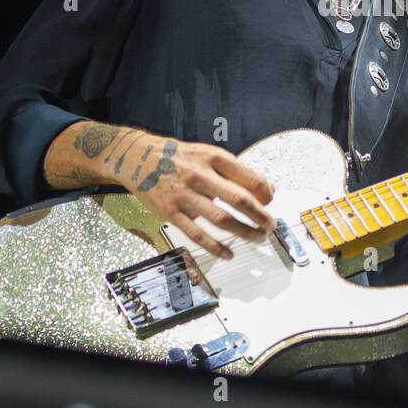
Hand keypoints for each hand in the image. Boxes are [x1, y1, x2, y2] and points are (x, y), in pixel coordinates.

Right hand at [124, 135, 275, 259]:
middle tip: (271, 225)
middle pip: (239, 199)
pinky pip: (196, 234)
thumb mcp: (206, 154)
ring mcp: (184, 195)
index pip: (248, 177)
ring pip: (221, 219)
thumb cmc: (177, 156)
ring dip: (244, 232)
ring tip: (258, 238)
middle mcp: (200, 175)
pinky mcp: (171, 212)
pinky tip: (229, 253)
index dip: (265, 192)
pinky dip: (215, 246)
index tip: (270, 202)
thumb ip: (232, 170)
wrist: (136, 157)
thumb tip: (264, 190)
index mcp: (212, 157)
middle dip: (260, 216)